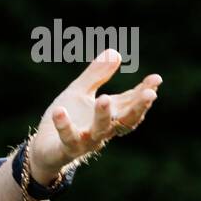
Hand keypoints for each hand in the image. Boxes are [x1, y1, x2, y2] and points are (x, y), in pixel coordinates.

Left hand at [28, 49, 161, 182]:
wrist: (44, 147)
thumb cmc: (68, 118)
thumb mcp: (79, 92)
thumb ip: (96, 75)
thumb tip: (114, 52)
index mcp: (109, 114)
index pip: (132, 103)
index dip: (145, 92)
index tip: (156, 79)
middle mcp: (102, 129)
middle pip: (126, 121)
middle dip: (139, 107)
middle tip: (151, 94)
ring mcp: (86, 141)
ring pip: (99, 131)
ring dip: (103, 115)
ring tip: (104, 98)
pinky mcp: (66, 149)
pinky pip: (68, 139)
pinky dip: (64, 126)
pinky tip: (59, 111)